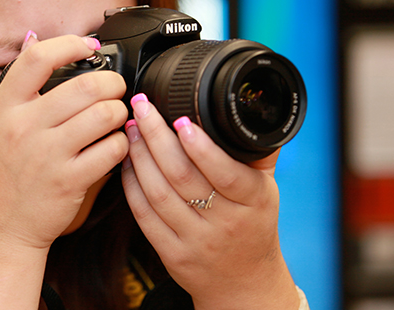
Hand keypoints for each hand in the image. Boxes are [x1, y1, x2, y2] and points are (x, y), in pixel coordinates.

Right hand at [0, 33, 129, 249]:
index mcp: (3, 107)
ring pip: (105, 114)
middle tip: (115, 89)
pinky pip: (112, 149)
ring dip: (119, 112)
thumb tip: (32, 38)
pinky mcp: (69, 181)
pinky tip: (112, 146)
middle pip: (85, 84)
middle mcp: (23, 127)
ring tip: (114, 119)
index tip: (89, 46)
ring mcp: (47, 154)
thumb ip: (15, 84)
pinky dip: (120, 144)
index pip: (37, 58)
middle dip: (112, 83)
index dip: (70, 44)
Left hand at [121, 93, 298, 308]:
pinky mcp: (172, 255)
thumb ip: (258, 152)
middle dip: (157, 137)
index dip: (200, 147)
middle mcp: (225, 223)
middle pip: (182, 177)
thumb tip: (250, 109)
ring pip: (158, 194)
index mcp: (253, 201)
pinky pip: (144, 216)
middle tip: (142, 109)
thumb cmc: (253, 225)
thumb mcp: (267, 190)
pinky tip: (126, 163)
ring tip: (131, 129)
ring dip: (139, 157)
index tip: (180, 119)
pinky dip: (131, 186)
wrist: (244, 283)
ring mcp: (196, 241)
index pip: (226, 173)